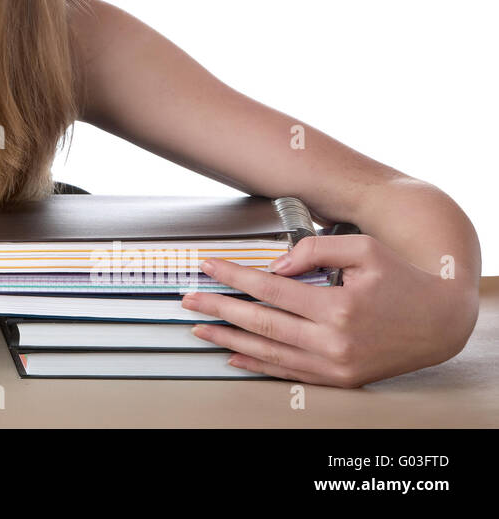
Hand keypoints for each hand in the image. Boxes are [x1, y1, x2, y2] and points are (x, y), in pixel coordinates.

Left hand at [181, 233, 478, 386]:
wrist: (439, 323)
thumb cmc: (402, 280)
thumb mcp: (364, 250)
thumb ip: (315, 251)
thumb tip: (275, 265)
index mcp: (339, 307)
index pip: (271, 290)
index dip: (234, 277)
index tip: (208, 268)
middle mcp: (335, 341)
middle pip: (262, 324)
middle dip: (219, 310)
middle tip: (189, 300)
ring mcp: (336, 366)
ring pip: (270, 353)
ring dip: (230, 341)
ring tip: (202, 328)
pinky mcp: (340, 380)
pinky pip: (289, 374)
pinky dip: (258, 365)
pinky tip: (235, 356)